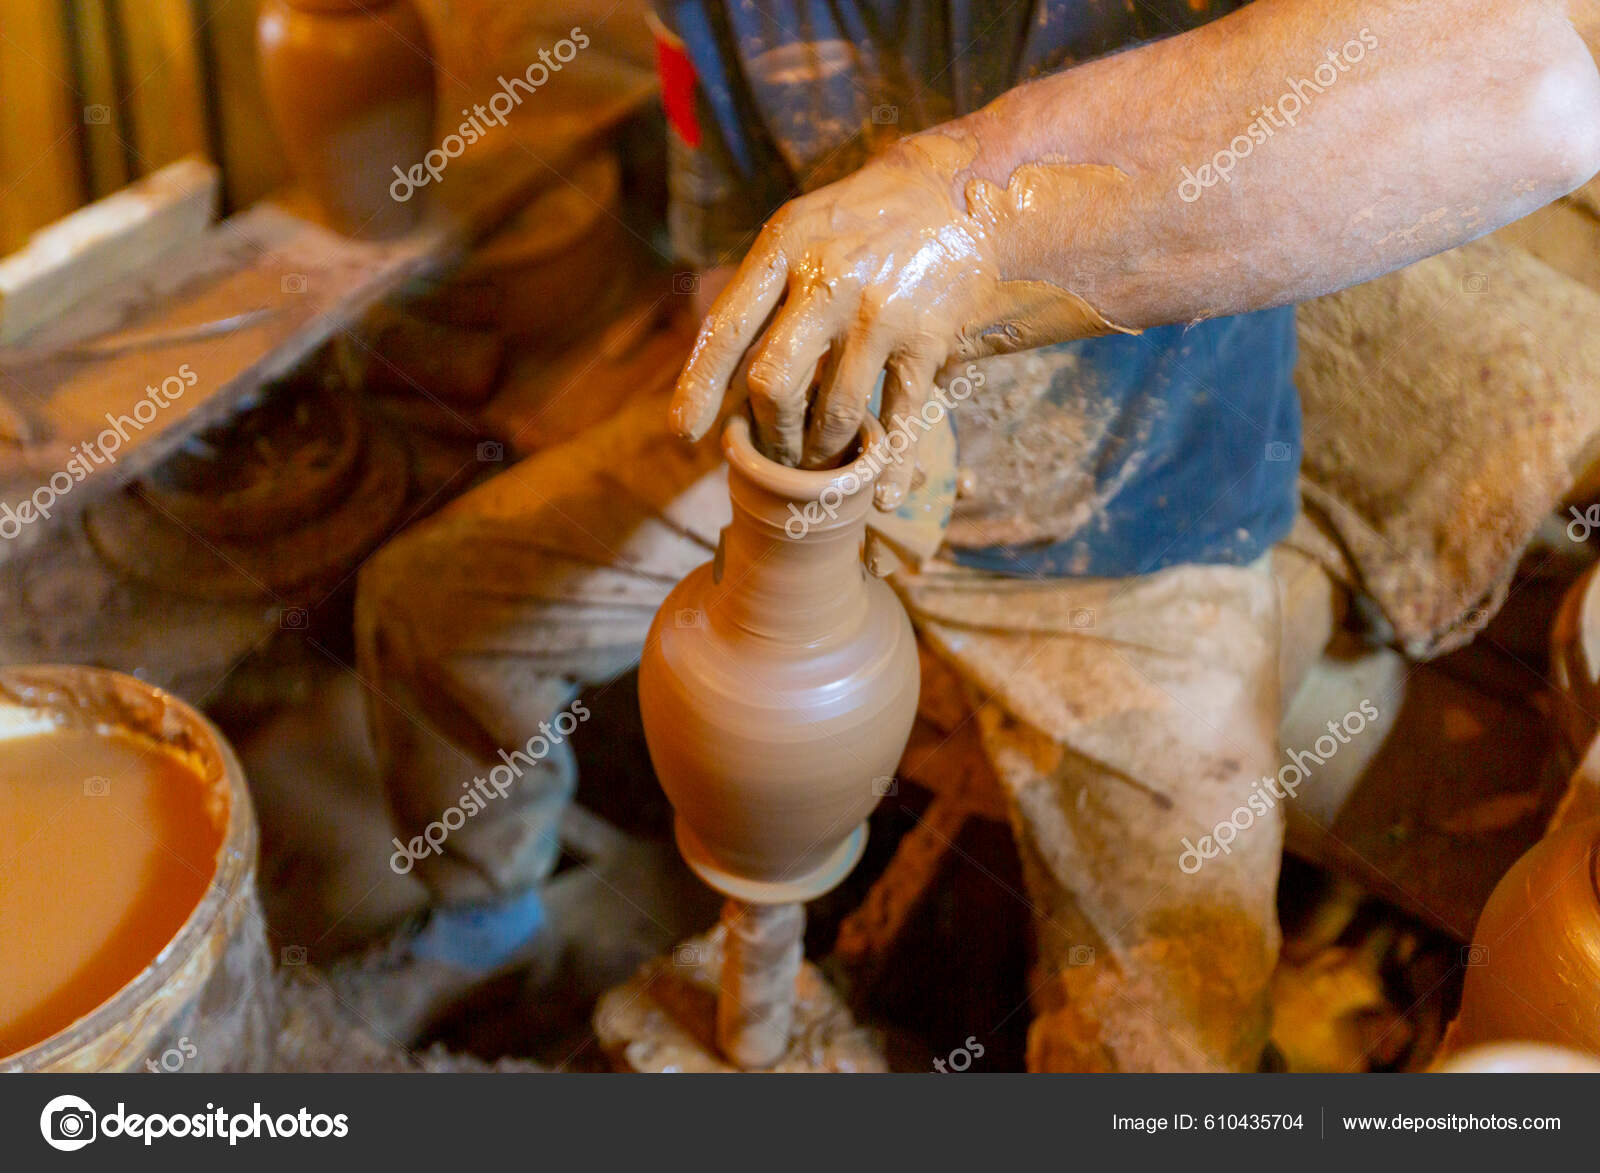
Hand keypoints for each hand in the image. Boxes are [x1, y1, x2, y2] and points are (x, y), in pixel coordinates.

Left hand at [669, 131, 1129, 506]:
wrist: (963, 193)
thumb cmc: (865, 219)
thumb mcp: (803, 227)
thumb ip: (762, 287)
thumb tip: (716, 362)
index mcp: (786, 247)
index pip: (728, 328)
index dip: (700, 387)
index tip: (683, 433)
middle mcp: (829, 280)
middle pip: (774, 383)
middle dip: (769, 431)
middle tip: (774, 449)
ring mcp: (880, 313)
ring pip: (833, 412)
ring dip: (819, 448)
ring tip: (818, 456)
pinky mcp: (927, 339)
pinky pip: (902, 418)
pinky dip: (892, 464)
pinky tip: (884, 494)